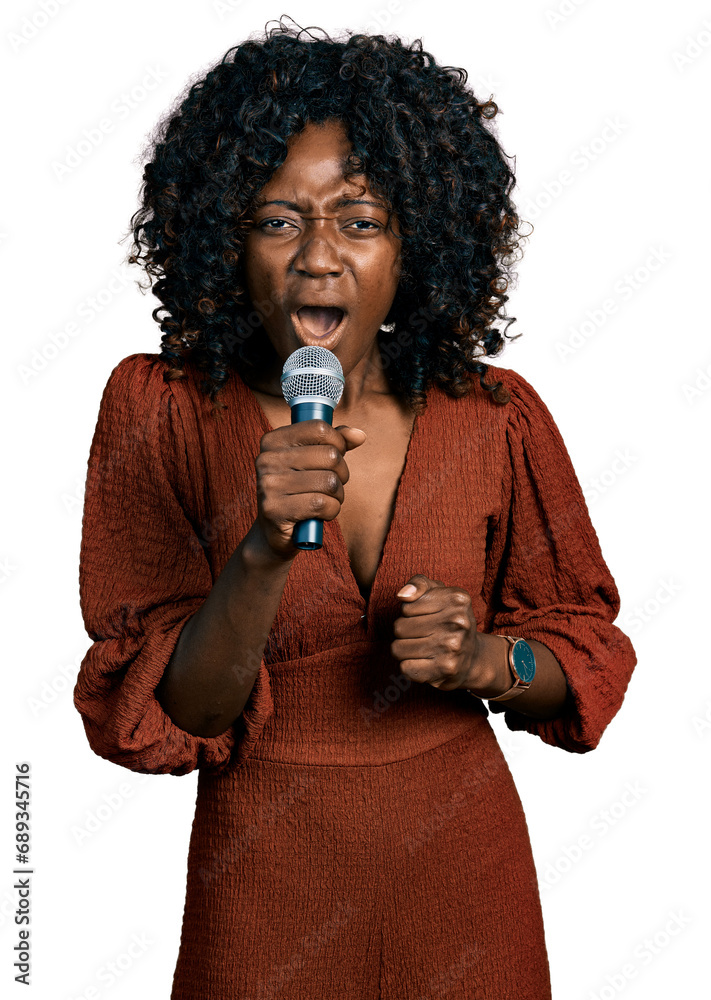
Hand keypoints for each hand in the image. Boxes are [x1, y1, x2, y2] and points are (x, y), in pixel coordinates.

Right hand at [253, 421, 366, 559]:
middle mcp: (267, 460)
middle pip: (330, 456)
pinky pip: (322, 504)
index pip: (319, 428)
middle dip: (341, 474)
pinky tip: (321, 515)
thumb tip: (359, 435)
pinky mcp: (275, 510)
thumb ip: (334, 443)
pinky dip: (331, 511)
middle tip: (331, 486)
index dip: (338, 443)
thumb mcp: (314, 462)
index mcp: (273, 441)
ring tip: (326, 500)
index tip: (336, 456)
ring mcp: (269, 485)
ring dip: (337, 495)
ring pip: (330, 481)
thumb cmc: (298, 492)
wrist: (273, 532)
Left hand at [391, 574, 498, 693]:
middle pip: (399, 627)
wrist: (473, 657)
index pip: (405, 607)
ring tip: (422, 648)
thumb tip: (402, 595)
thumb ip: (419, 584)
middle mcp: (457, 621)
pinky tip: (425, 663)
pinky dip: (410, 666)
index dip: (409, 614)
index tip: (425, 617)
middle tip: (423, 635)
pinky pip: (406, 668)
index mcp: (456, 598)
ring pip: (398, 648)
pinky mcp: (446, 668)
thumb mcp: (439, 593)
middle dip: (405, 632)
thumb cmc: (448, 620)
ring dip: (405, 650)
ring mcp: (453, 646)